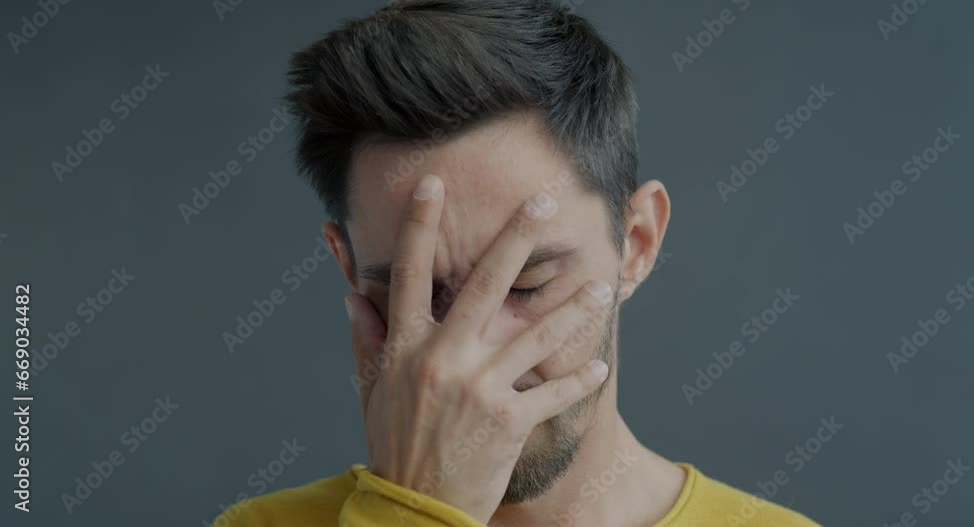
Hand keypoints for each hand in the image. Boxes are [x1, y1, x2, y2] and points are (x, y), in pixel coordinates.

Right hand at [345, 174, 612, 522]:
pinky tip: (599, 368)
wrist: (414, 508)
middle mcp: (442, 359)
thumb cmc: (394, 444)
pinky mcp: (507, 422)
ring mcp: (477, 389)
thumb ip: (366, 340)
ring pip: (535, 335)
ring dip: (572, 309)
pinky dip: (578, 381)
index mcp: (405, 347)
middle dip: (516, 238)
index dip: (418, 226)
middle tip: (544, 201)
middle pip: (484, 285)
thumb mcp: (371, 391)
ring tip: (601, 287)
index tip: (433, 185)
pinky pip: (552, 392)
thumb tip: (353, 296)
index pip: (407, 274)